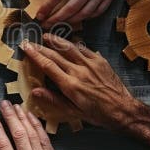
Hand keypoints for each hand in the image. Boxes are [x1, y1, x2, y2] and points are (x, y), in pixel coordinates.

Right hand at [21, 34, 140, 130]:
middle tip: (30, 41)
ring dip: (56, 40)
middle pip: (55, 54)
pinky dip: (74, 44)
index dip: (35, 55)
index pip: (48, 66)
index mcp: (70, 85)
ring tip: (46, 35)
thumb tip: (35, 91)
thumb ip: (53, 100)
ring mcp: (90, 64)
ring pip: (69, 47)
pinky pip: (84, 49)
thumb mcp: (73, 112)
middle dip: (40, 47)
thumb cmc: (98, 115)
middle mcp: (79, 72)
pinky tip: (68, 42)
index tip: (26, 47)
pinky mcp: (100, 61)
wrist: (123, 110)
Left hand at [35, 0, 130, 25]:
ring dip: (70, 21)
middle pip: (71, 8)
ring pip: (84, 13)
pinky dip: (87, 17)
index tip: (40, 14)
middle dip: (56, 19)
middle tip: (46, 24)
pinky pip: (98, 11)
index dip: (47, 7)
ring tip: (60, 24)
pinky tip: (78, 18)